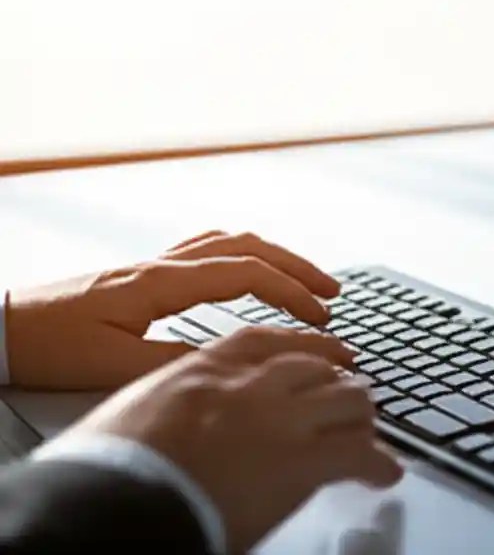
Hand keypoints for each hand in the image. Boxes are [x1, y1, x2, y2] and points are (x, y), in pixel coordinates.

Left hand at [5, 230, 339, 389]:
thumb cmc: (48, 346)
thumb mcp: (115, 366)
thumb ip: (179, 359)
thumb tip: (233, 357)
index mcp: (161, 282)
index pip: (246, 273)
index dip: (292, 292)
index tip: (320, 315)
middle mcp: (160, 264)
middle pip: (247, 247)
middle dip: (296, 266)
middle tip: (332, 291)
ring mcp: (150, 264)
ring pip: (228, 241)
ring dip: (273, 256)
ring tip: (302, 277)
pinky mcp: (141, 275)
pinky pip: (206, 249)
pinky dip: (242, 255)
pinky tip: (246, 271)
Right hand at [54, 325, 403, 553]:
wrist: (106, 509)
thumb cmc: (101, 477)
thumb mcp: (126, 420)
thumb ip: (169, 408)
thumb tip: (180, 426)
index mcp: (198, 372)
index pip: (263, 341)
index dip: (298, 344)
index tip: (313, 350)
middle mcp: (245, 386)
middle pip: (314, 365)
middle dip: (336, 378)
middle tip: (349, 390)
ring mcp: (278, 419)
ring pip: (347, 397)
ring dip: (360, 413)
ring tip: (367, 429)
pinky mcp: (300, 461)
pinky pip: (359, 453)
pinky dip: (378, 464)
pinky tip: (384, 474)